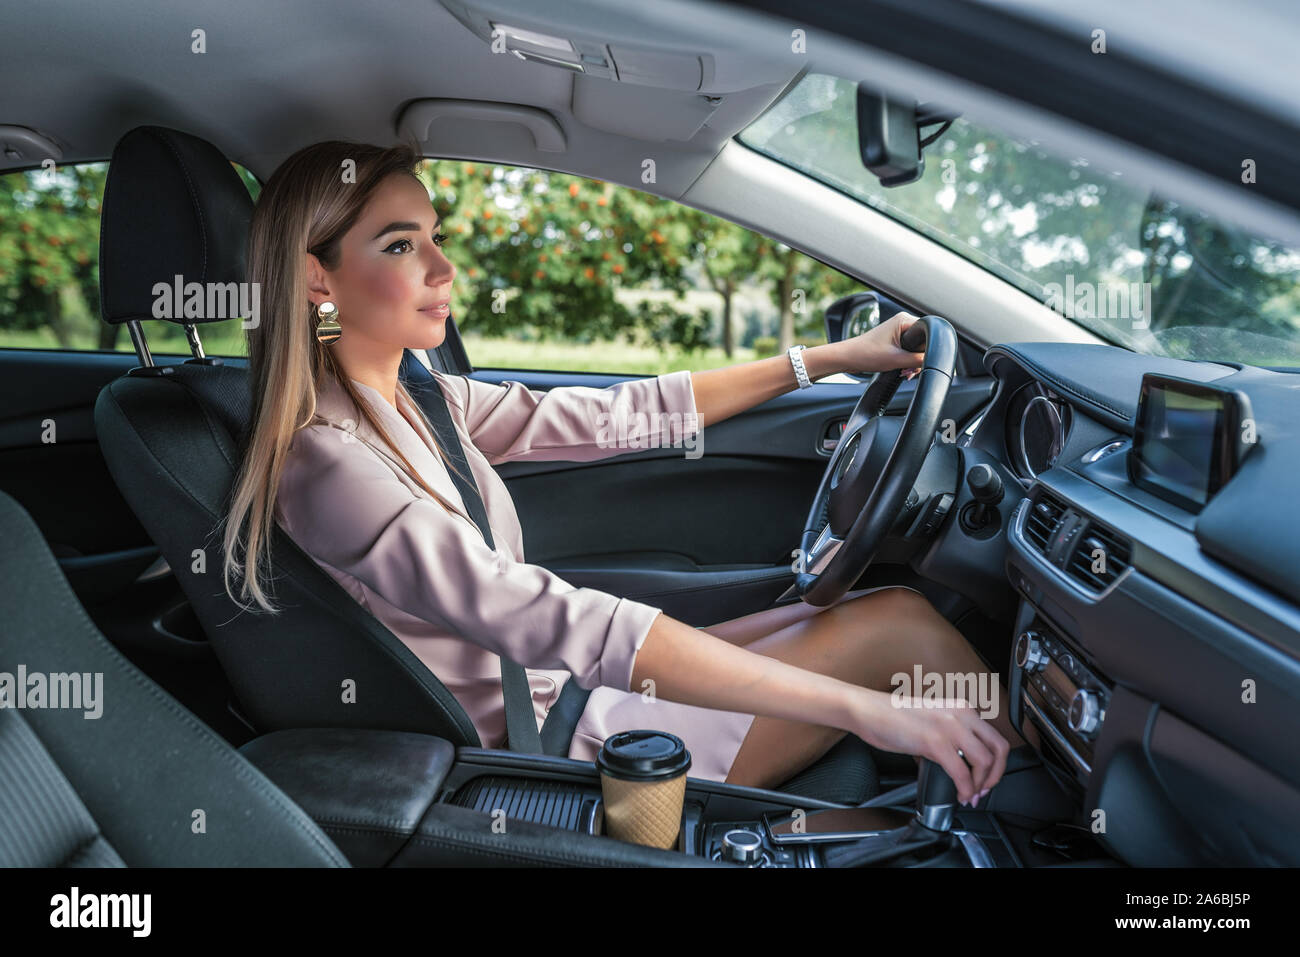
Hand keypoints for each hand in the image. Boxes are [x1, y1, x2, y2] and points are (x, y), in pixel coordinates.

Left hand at [836, 311, 925, 378]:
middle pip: (923, 342)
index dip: (926, 349)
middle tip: (909, 370)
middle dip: (918, 359)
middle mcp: (902, 322)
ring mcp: (898, 331)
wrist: (847, 358)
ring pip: (916, 349)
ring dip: (912, 363)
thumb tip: (933, 361)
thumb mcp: (897, 359)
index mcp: (904, 320)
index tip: (918, 362)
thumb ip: (919, 360)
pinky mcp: (894, 340)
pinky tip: (901, 369)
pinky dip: (906, 362)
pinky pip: (908, 351)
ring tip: (903, 371)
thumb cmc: (865, 354)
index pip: (928, 333)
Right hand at [855, 690, 1010, 805]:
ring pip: (984, 762)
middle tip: (983, 790)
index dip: (996, 765)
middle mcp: (961, 714)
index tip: (986, 779)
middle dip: (995, 776)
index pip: (995, 738)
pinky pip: (961, 773)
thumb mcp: (931, 721)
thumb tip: (954, 764)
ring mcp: (949, 727)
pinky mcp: (934, 742)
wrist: (868, 710)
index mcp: (962, 709)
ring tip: (970, 795)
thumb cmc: (891, 716)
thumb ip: (948, 738)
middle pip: (999, 749)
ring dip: (980, 785)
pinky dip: (964, 789)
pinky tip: (959, 795)